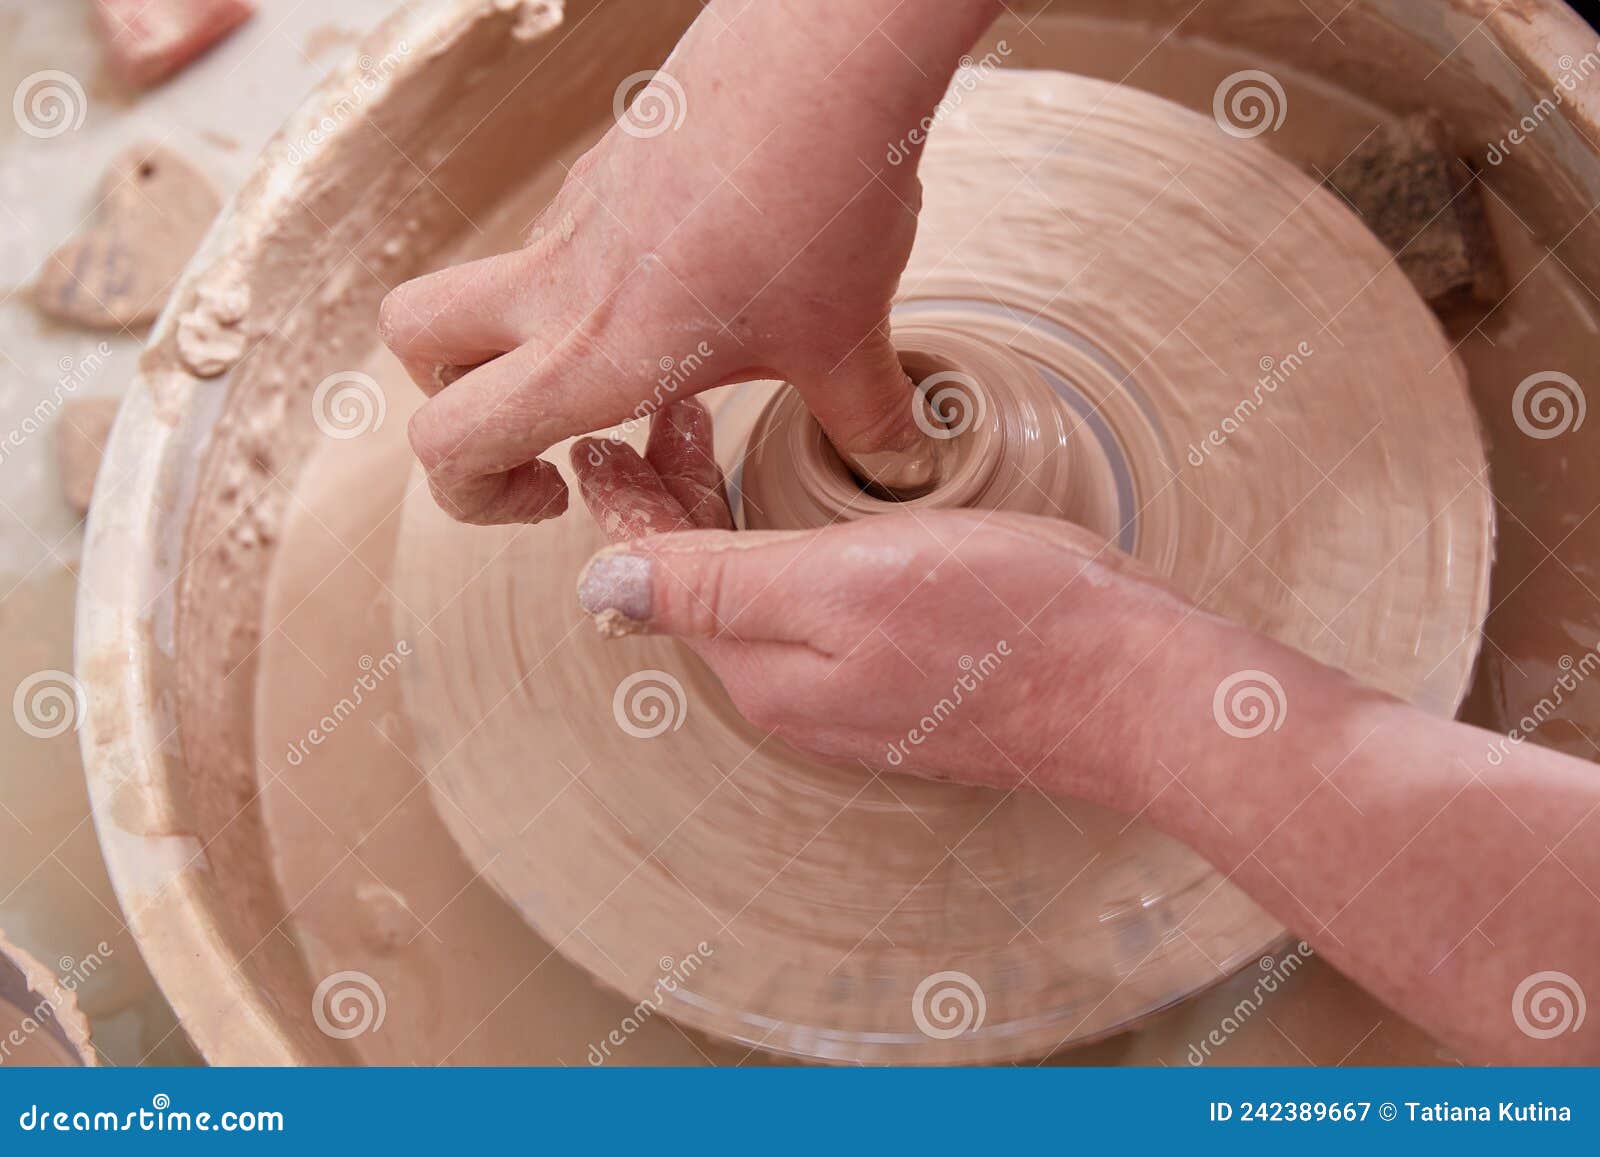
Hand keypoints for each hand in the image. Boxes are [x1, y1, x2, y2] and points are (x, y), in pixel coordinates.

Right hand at [377, 0, 1002, 524]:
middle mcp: (560, 281)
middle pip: (412, 339)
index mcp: (595, 353)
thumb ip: (864, 421)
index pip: (448, 444)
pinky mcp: (609, 163)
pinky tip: (698, 276)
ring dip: (533, 332)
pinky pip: (567, 232)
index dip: (473, 495)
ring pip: (492, 277)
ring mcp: (577, 212)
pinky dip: (598, 275)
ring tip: (648, 354)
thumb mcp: (850, 345)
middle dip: (452, 397)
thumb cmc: (825, 201)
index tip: (553, 494)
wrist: (829, 52)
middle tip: (539, 430)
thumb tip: (898, 458)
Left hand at [569, 399, 1245, 810]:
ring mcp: (847, 693)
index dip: (627, 501)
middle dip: (669, 499)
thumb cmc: (1003, 620)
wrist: (1131, 686)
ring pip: (749, 596)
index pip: (661, 575)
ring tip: (710, 448)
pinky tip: (792, 518)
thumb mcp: (842, 584)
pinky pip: (802, 610)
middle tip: (670, 414)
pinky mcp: (897, 678)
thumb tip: (600, 588)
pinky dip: (774, 548)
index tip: (602, 437)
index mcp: (763, 668)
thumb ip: (716, 586)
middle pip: (700, 586)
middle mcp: (793, 693)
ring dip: (719, 519)